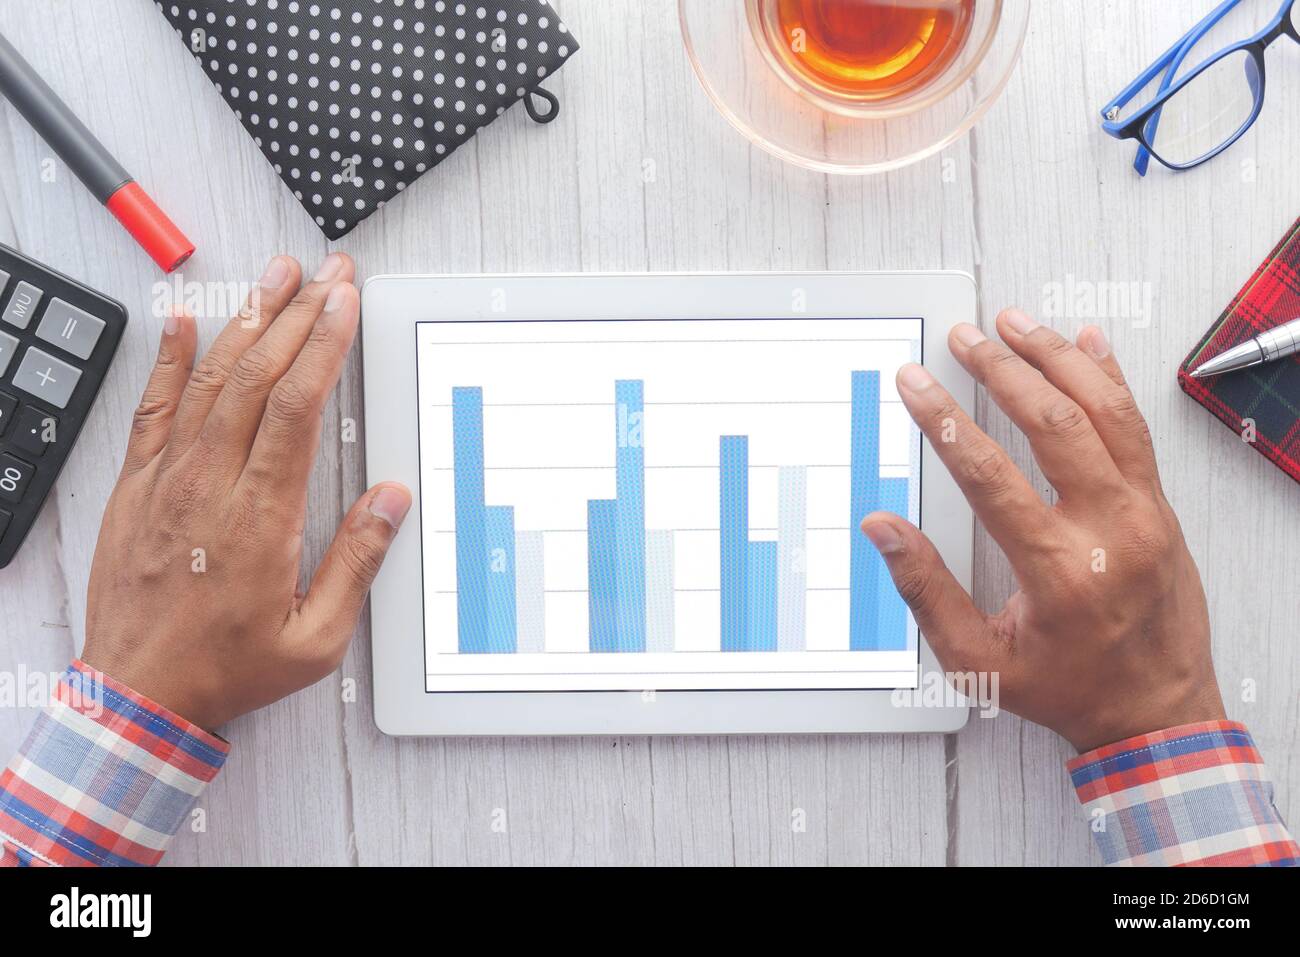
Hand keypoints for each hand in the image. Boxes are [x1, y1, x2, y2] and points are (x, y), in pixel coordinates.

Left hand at [82, 253, 410, 730]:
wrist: (138, 694)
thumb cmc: (228, 667)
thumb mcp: (316, 638)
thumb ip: (356, 563)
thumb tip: (391, 499)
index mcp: (259, 518)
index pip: (295, 408)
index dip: (323, 345)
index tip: (344, 303)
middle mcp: (210, 486)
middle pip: (255, 378)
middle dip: (297, 315)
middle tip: (325, 272)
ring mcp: (166, 481)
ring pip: (207, 382)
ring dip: (245, 322)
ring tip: (274, 276)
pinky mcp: (135, 487)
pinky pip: (151, 410)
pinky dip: (166, 360)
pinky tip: (182, 320)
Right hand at [861, 310, 1224, 752]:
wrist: (1159, 716)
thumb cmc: (1072, 690)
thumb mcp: (979, 660)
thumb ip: (925, 591)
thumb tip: (883, 530)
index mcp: (1060, 571)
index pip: (991, 474)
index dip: (946, 421)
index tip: (917, 386)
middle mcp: (1111, 532)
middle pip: (1055, 424)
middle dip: (1002, 371)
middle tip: (966, 338)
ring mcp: (1145, 514)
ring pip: (1105, 413)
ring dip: (1058, 359)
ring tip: (1017, 324)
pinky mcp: (1162, 509)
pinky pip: (1137, 430)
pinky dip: (1112, 380)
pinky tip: (1089, 345)